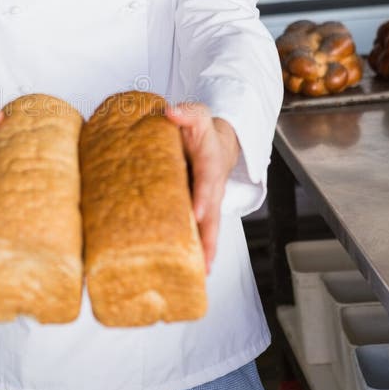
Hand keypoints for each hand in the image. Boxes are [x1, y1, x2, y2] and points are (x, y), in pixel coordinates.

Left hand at [165, 102, 238, 273]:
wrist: (217, 143)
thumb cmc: (202, 132)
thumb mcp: (197, 115)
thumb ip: (187, 113)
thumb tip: (170, 112)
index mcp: (209, 167)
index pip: (206, 183)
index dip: (203, 199)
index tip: (197, 214)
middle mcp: (211, 190)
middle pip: (212, 218)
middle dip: (207, 239)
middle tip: (202, 262)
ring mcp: (207, 205)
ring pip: (208, 232)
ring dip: (204, 254)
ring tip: (197, 277)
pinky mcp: (199, 214)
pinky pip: (200, 235)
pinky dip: (198, 254)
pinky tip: (191, 274)